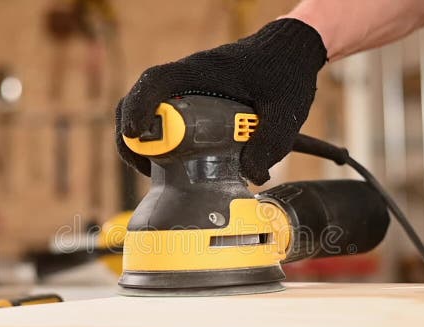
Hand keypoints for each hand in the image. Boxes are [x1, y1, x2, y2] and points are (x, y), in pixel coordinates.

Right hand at [115, 19, 325, 184]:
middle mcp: (186, 79)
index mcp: (201, 72)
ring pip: (147, 112)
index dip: (138, 107)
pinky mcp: (191, 103)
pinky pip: (163, 119)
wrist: (290, 53)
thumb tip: (252, 175)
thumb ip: (271, 142)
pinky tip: (177, 163)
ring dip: (144, 142)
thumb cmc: (284, 71)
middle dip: (133, 138)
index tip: (135, 134)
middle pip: (139, 102)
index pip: (154, 82)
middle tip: (146, 169)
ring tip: (156, 171)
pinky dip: (161, 142)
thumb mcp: (285, 110)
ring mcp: (186, 91)